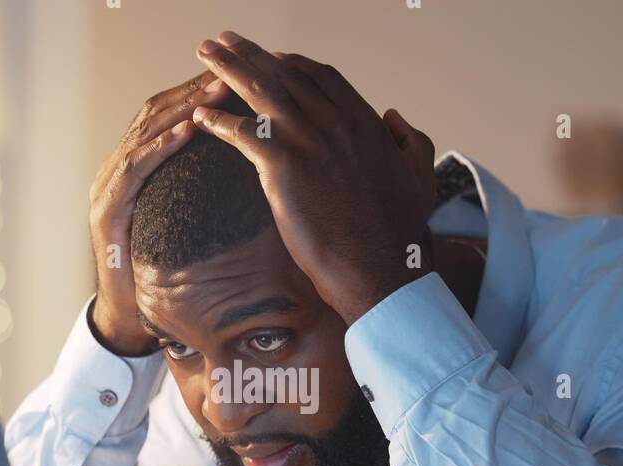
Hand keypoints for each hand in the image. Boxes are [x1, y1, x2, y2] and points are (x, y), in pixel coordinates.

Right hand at [88, 70, 229, 354]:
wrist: (130, 318)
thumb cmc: (164, 271)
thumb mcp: (189, 222)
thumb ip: (204, 190)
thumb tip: (253, 169)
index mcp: (136, 165)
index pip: (168, 114)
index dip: (198, 94)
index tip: (236, 79)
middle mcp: (117, 167)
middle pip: (155, 113)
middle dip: (193, 92)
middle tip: (230, 75)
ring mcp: (107, 186)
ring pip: (144, 132)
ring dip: (182, 109)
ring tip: (214, 94)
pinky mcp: (105, 210)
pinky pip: (134, 168)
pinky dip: (160, 146)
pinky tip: (187, 132)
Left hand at [191, 31, 437, 324]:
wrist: (381, 266)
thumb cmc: (400, 233)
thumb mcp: (421, 177)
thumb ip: (412, 140)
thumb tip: (393, 116)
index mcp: (364, 122)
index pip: (321, 77)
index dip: (291, 64)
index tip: (270, 58)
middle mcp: (335, 122)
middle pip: (284, 74)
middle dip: (250, 53)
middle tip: (223, 41)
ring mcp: (308, 141)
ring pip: (260, 91)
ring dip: (227, 69)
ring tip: (204, 55)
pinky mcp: (283, 166)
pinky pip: (242, 132)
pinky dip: (218, 119)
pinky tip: (200, 114)